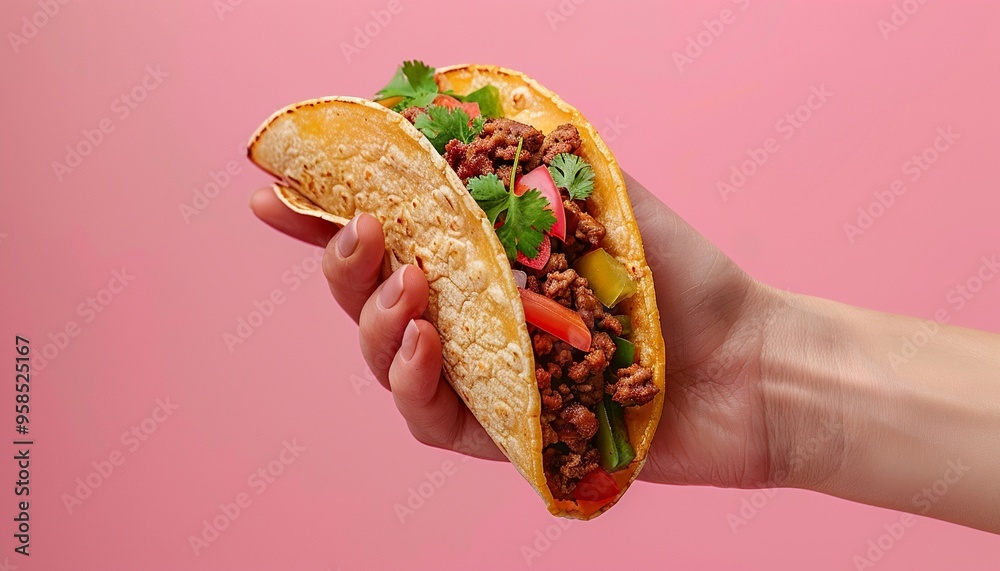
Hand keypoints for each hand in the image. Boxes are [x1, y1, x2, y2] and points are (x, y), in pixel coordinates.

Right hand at [250, 174, 802, 487]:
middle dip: (345, 262)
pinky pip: (428, 416)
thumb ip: (531, 155)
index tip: (274, 191)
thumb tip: (456, 109)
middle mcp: (468, 314)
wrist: (743, 361)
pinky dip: (413, 380)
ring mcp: (479, 374)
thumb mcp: (602, 192)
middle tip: (363, 231)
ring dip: (375, 319)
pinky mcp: (498, 431)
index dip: (324, 215)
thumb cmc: (677, 275)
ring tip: (408, 289)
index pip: (388, 233)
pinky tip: (425, 344)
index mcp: (482, 258)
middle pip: (367, 295)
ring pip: (382, 355)